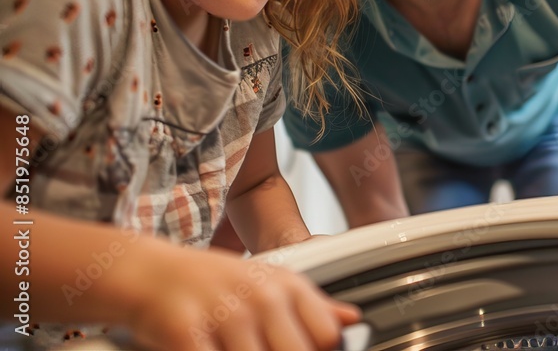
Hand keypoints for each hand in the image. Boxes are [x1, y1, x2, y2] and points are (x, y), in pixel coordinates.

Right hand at [124, 240, 359, 350]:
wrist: (147, 273)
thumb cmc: (210, 283)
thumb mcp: (267, 283)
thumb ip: (312, 305)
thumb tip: (352, 319)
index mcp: (285, 286)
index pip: (326, 335)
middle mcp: (260, 297)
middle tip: (262, 349)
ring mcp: (225, 314)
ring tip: (233, 347)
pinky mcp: (187, 332)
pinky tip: (210, 350)